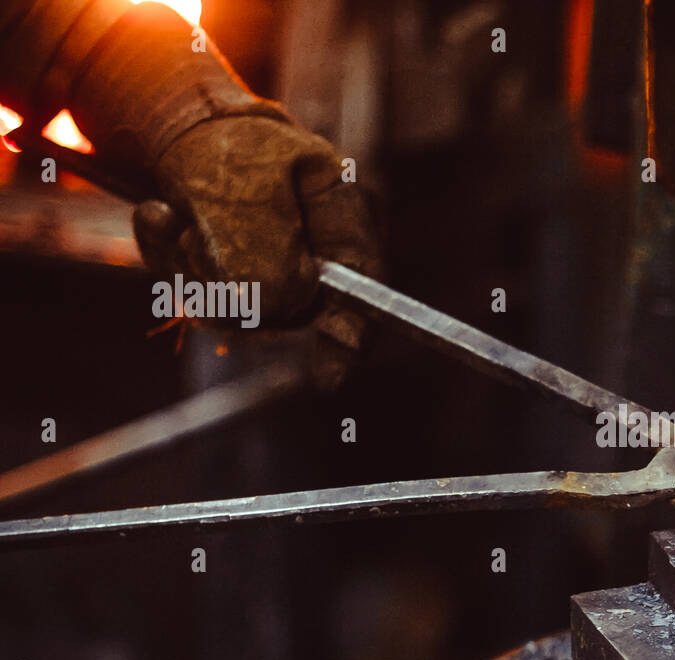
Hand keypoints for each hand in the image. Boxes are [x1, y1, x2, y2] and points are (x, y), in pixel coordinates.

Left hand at [132, 115, 381, 386]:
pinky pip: (203, 293)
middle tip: (191, 242)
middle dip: (231, 288)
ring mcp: (274, 260)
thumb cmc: (219, 143)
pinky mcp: (231, 268)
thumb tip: (276, 305)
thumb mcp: (241, 191)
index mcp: (340, 212)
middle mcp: (315, 246)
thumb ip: (263, 253)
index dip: (350, 336)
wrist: (172, 114)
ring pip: (239, 308)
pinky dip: (170, 259)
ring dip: (189, 268)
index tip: (329, 378)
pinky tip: (159, 215)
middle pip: (292, 308)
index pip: (362, 289)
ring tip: (169, 216)